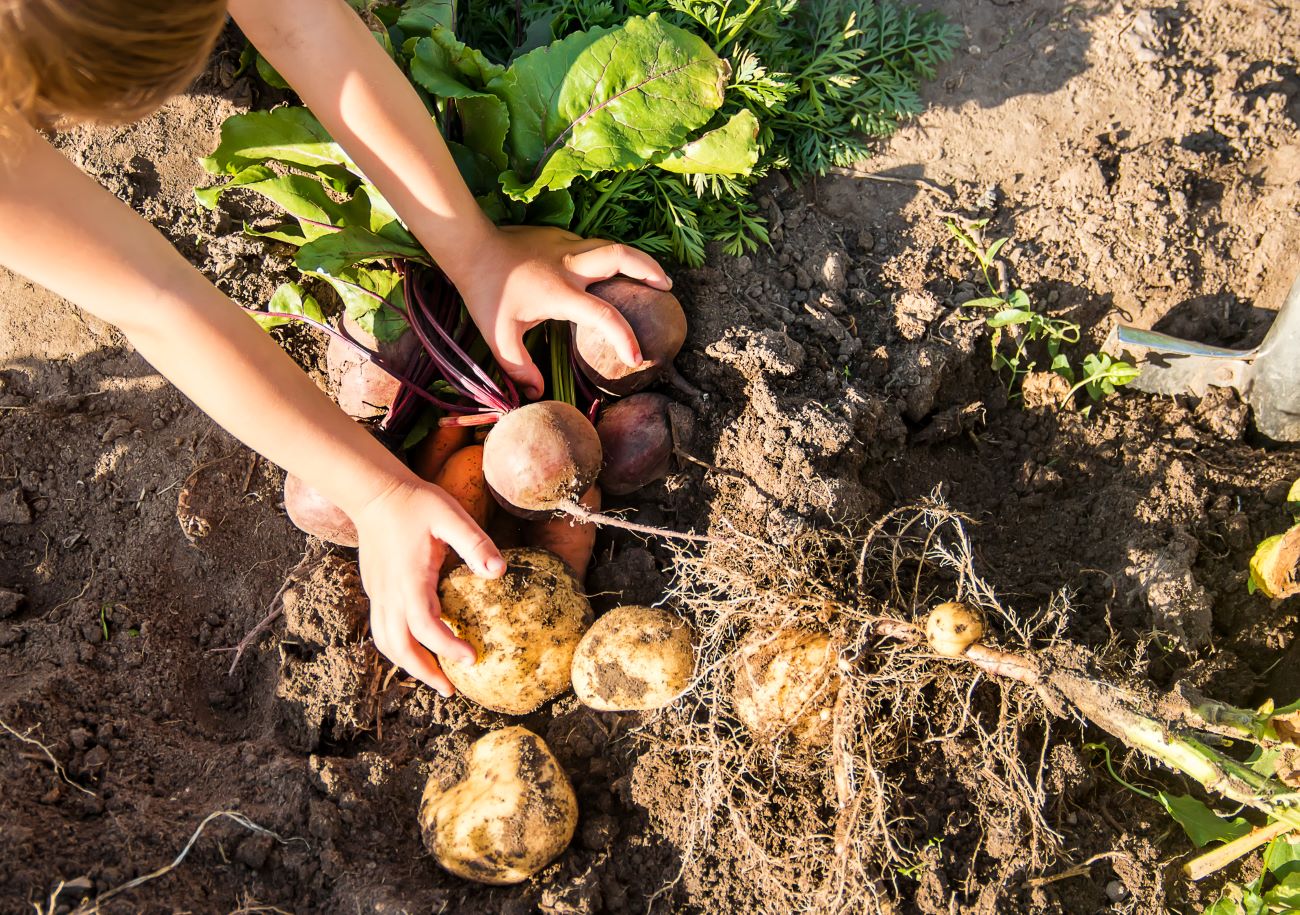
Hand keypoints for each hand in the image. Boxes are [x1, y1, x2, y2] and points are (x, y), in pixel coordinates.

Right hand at [351, 475, 504, 695]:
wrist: (374, 492)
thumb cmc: (415, 503)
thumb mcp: (451, 516)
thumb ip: (475, 544)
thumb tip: (499, 571)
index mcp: (409, 580)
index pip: (426, 627)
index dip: (448, 647)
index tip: (473, 659)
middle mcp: (389, 593)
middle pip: (399, 647)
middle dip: (424, 672)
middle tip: (450, 690)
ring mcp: (378, 593)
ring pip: (386, 642)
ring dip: (409, 664)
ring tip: (435, 677)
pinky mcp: (376, 589)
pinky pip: (383, 628)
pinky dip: (400, 646)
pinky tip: (419, 647)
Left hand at [448, 225, 672, 398]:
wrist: (471, 246)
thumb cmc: (484, 292)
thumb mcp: (498, 337)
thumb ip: (518, 368)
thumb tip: (536, 392)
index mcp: (560, 292)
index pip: (603, 315)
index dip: (624, 337)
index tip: (635, 358)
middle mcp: (571, 264)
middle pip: (621, 257)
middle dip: (650, 270)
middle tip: (667, 288)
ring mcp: (567, 245)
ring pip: (612, 246)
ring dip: (637, 259)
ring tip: (652, 277)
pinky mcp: (561, 236)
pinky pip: (593, 246)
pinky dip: (610, 258)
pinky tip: (609, 273)